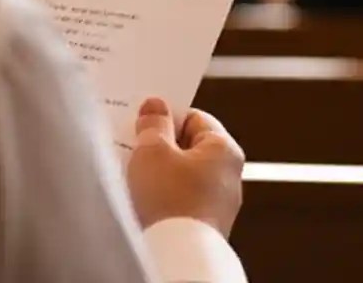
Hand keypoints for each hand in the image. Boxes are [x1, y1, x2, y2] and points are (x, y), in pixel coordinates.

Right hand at [126, 97, 244, 236]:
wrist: (175, 255)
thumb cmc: (170, 201)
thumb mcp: (153, 151)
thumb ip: (153, 124)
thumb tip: (155, 106)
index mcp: (225, 149)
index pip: (195, 118)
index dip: (167, 117)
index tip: (144, 121)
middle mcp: (228, 176)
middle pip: (189, 147)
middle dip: (160, 146)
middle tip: (134, 147)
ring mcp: (217, 204)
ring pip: (182, 176)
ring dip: (158, 173)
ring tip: (134, 176)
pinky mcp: (203, 226)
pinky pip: (180, 201)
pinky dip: (162, 197)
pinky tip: (142, 201)